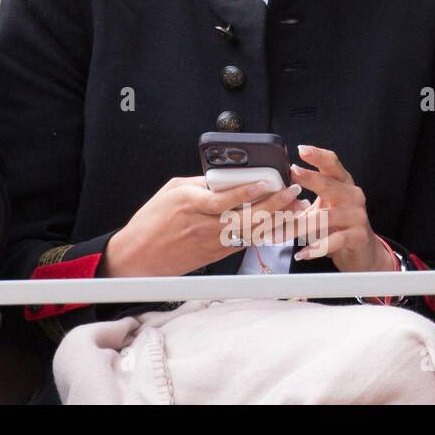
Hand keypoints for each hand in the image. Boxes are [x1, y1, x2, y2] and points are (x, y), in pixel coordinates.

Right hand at [102, 176, 308, 276]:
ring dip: (276, 220)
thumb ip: (199, 183)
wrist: (139, 256)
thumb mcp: (171, 190)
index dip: (247, 191)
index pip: (224, 198)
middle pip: (246, 216)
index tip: (266, 182)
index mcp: (190, 203)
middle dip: (274, 204)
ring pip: (251, 231)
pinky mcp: (216, 254)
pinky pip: (246, 242)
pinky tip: (280, 225)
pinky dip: (265, 233)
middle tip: (292, 192)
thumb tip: (224, 178)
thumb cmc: (151, 222)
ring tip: (295, 208)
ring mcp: (212, 242)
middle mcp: (204, 224)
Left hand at [289, 145, 393, 272]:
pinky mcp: (358, 236)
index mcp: (343, 184)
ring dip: (297, 226)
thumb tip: (277, 190)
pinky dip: (315, 248)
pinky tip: (302, 253)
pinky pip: (333, 241)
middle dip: (309, 178)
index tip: (301, 149)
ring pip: (324, 217)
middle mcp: (352, 196)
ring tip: (277, 234)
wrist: (363, 253)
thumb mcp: (323, 207)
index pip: (332, 164)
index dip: (318, 155)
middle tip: (292, 174)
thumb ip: (304, 197)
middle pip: (329, 184)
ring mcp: (357, 216)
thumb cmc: (337, 225)